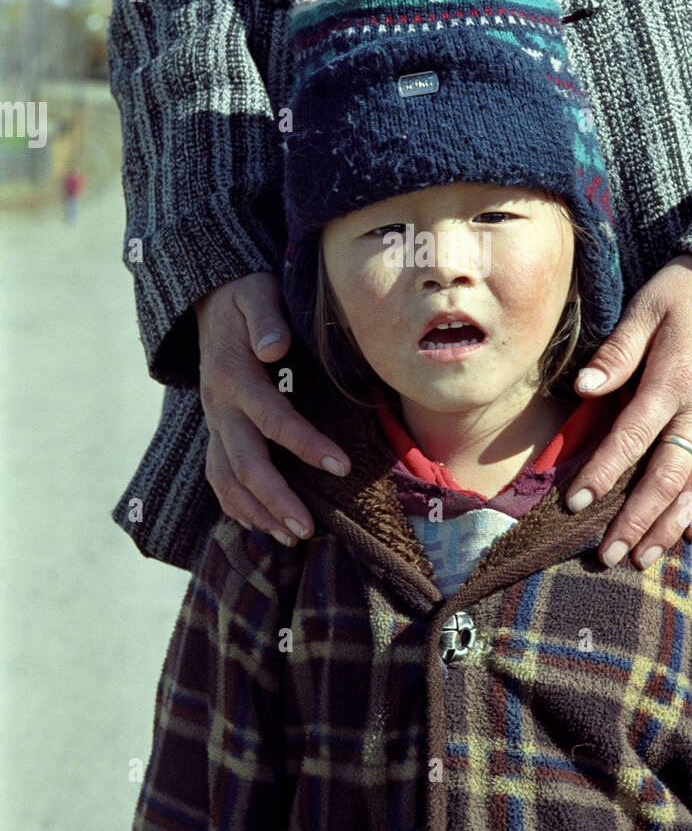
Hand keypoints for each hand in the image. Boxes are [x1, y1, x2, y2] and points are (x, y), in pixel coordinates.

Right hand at [194, 271, 349, 545]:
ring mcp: (214, 422)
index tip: (341, 465)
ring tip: (293, 536)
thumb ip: (266, 319)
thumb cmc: (246, 297)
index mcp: (234, 376)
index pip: (272, 418)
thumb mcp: (257, 294)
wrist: (211, 298)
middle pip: (244, 463)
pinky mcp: (216, 429)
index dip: (305, 444)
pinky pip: (217, 475)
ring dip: (257, 511)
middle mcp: (219, 406)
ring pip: (227, 478)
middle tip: (308, 528)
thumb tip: (274, 348)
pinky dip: (235, 504)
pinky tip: (258, 525)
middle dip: (276, 499)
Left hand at [565, 255, 691, 568]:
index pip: (632, 437)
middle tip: (608, 554)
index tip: (576, 502)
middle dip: (637, 519)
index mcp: (673, 381)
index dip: (603, 472)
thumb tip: (582, 387)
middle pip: (669, 477)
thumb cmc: (686, 294)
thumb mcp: (646, 310)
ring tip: (645, 556)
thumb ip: (616, 353)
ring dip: (672, 526)